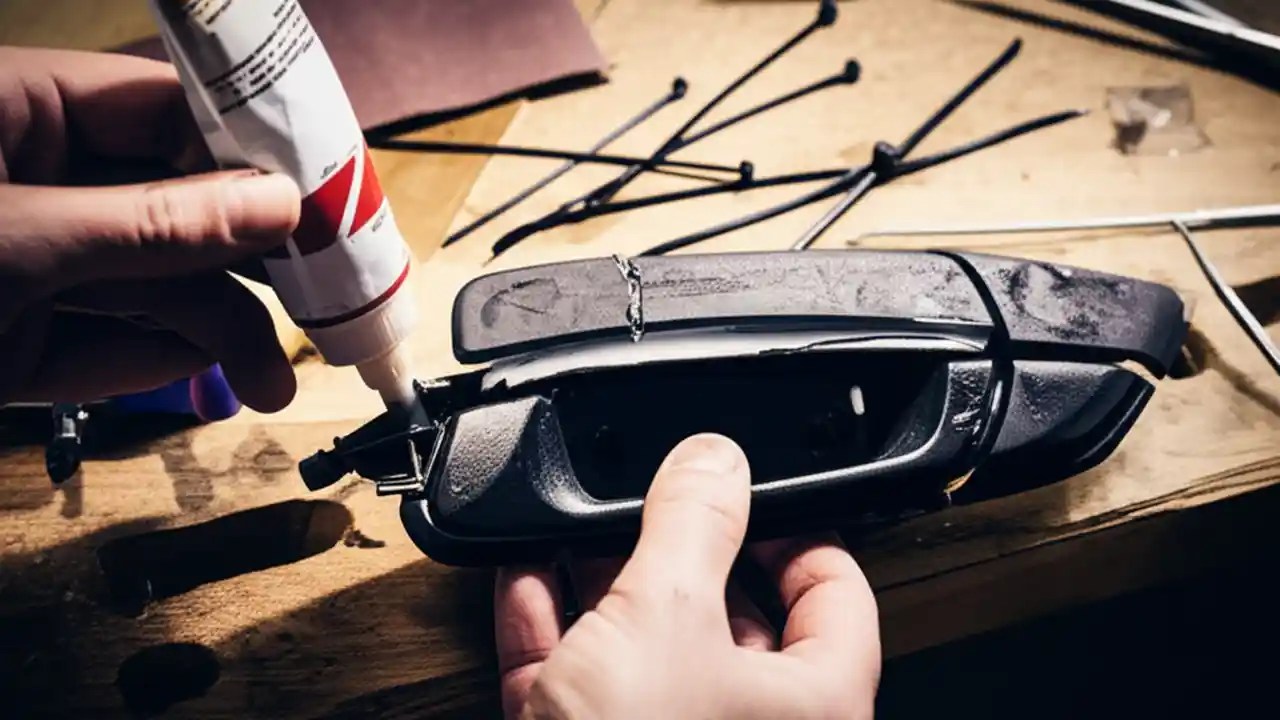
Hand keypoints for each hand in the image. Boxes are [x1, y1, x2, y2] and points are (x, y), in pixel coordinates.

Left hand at [0, 47, 300, 410]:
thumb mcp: (20, 241)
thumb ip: (154, 225)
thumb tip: (278, 204)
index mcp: (16, 112)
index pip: (164, 109)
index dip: (249, 147)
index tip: (321, 193)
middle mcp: (34, 182)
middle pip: (171, 207)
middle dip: (242, 262)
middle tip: (323, 290)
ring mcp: (29, 263)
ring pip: (148, 284)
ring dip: (215, 335)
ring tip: (270, 380)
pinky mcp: (19, 337)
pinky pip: (110, 343)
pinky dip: (161, 362)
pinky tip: (219, 382)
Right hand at [494, 434, 881, 719]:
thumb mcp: (666, 615)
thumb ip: (695, 522)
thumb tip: (716, 459)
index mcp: (811, 704)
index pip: (835, 595)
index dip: (797, 530)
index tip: (750, 491)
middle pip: (729, 617)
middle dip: (678, 550)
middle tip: (651, 499)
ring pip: (645, 649)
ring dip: (605, 582)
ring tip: (579, 526)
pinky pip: (580, 682)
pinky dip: (553, 628)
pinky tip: (527, 576)